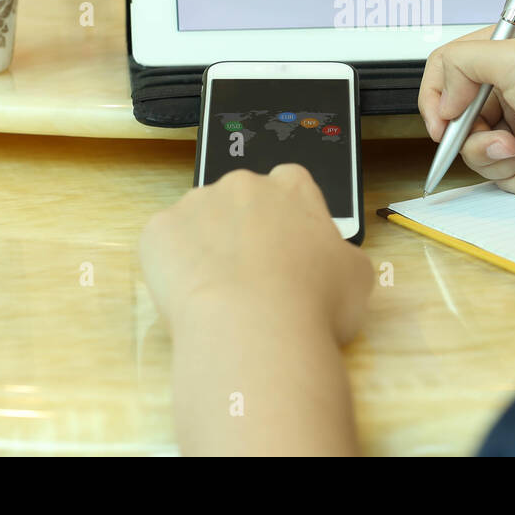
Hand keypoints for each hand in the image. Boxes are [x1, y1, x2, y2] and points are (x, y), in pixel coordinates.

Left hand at [140, 164, 373, 345]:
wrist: (255, 330)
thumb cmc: (314, 304)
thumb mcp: (356, 276)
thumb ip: (339, 254)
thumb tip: (330, 262)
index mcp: (292, 187)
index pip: (290, 184)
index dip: (287, 217)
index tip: (286, 248)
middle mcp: (243, 184)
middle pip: (239, 200)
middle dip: (242, 231)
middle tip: (252, 278)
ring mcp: (196, 203)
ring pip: (198, 222)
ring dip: (205, 248)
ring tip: (219, 296)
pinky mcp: (159, 230)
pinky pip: (163, 244)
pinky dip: (172, 267)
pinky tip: (191, 298)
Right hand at [418, 21, 514, 199]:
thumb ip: (463, 63)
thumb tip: (444, 100)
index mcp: (505, 50)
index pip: (445, 68)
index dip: (437, 99)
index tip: (444, 124)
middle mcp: (511, 84)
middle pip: (458, 120)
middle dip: (481, 140)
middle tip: (507, 142)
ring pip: (480, 153)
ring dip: (511, 159)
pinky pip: (506, 175)